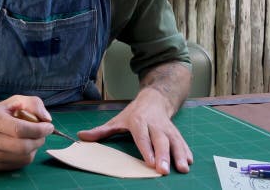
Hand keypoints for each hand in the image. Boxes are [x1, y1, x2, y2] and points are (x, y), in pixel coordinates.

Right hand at [0, 95, 53, 170]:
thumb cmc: (0, 113)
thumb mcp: (15, 101)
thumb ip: (33, 104)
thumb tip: (46, 119)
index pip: (19, 129)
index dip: (38, 130)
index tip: (49, 127)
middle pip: (22, 147)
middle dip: (39, 140)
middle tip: (43, 134)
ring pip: (23, 157)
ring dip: (34, 148)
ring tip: (33, 139)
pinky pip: (19, 164)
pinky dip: (27, 156)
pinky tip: (24, 147)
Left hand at [77, 88, 192, 174]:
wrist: (154, 99)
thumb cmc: (133, 114)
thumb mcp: (116, 120)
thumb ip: (101, 131)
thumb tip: (81, 137)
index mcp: (138, 121)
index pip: (142, 136)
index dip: (146, 148)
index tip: (149, 162)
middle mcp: (154, 124)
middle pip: (160, 139)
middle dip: (163, 155)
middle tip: (163, 170)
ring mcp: (166, 127)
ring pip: (174, 141)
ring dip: (178, 155)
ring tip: (182, 169)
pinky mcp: (175, 131)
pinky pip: (182, 141)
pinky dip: (186, 151)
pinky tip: (189, 162)